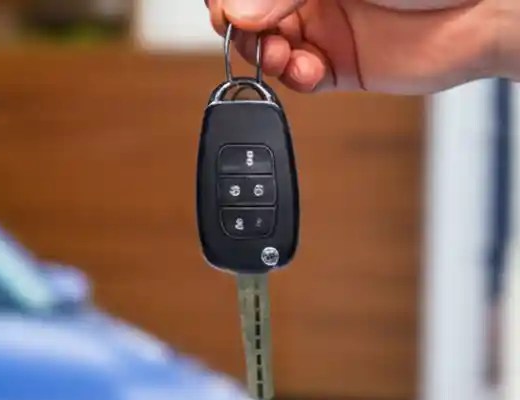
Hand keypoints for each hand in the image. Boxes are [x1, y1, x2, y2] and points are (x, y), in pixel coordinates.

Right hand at [206, 0, 507, 93]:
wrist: (487, 8)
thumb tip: (236, 15)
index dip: (227, 0)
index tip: (224, 8)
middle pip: (248, 19)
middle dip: (240, 29)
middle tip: (248, 32)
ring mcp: (326, 30)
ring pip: (267, 51)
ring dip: (263, 57)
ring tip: (279, 54)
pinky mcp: (341, 67)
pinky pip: (299, 80)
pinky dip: (293, 79)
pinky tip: (305, 69)